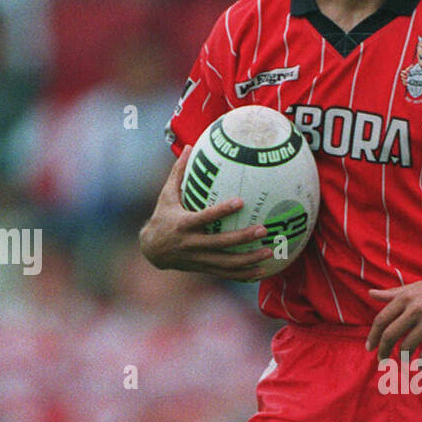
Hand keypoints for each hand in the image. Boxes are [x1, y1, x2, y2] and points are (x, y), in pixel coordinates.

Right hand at [139, 147, 278, 281]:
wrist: (152, 250)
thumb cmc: (163, 217)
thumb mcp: (166, 195)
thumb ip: (179, 173)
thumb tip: (189, 146)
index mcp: (184, 224)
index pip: (206, 217)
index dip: (222, 211)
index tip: (241, 202)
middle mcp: (192, 244)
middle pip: (221, 243)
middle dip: (243, 237)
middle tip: (264, 229)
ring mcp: (200, 258)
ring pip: (227, 263)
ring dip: (249, 259)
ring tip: (269, 252)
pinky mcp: (205, 268)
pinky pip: (227, 274)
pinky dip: (244, 274)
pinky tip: (262, 270)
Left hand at [366, 274, 421, 361]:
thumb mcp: (416, 287)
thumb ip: (393, 293)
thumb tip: (370, 294)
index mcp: (406, 297)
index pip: (381, 319)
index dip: (373, 336)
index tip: (370, 347)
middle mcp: (415, 309)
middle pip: (390, 335)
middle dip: (383, 351)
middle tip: (382, 360)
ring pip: (406, 347)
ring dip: (402, 358)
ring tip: (403, 361)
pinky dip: (421, 363)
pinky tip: (420, 366)